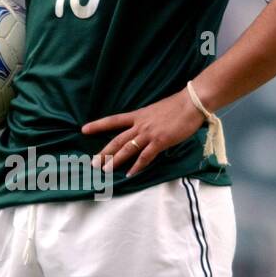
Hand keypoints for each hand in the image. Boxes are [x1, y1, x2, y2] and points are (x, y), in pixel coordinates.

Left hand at [82, 87, 203, 177]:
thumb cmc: (178, 106)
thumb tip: (144, 129)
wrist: (192, 103)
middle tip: (93, 162)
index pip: (113, 120)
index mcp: (138, 115)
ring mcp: (149, 133)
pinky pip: (145, 156)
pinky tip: (131, 173)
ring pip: (127, 149)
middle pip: (117, 140)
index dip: (98, 125)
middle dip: (104, 152)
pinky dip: (137, 166)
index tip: (84, 129)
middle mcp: (140, 125)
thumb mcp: (156, 111)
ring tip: (106, 171)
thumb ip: (148, 121)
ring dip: (116, 161)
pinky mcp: (160, 141)